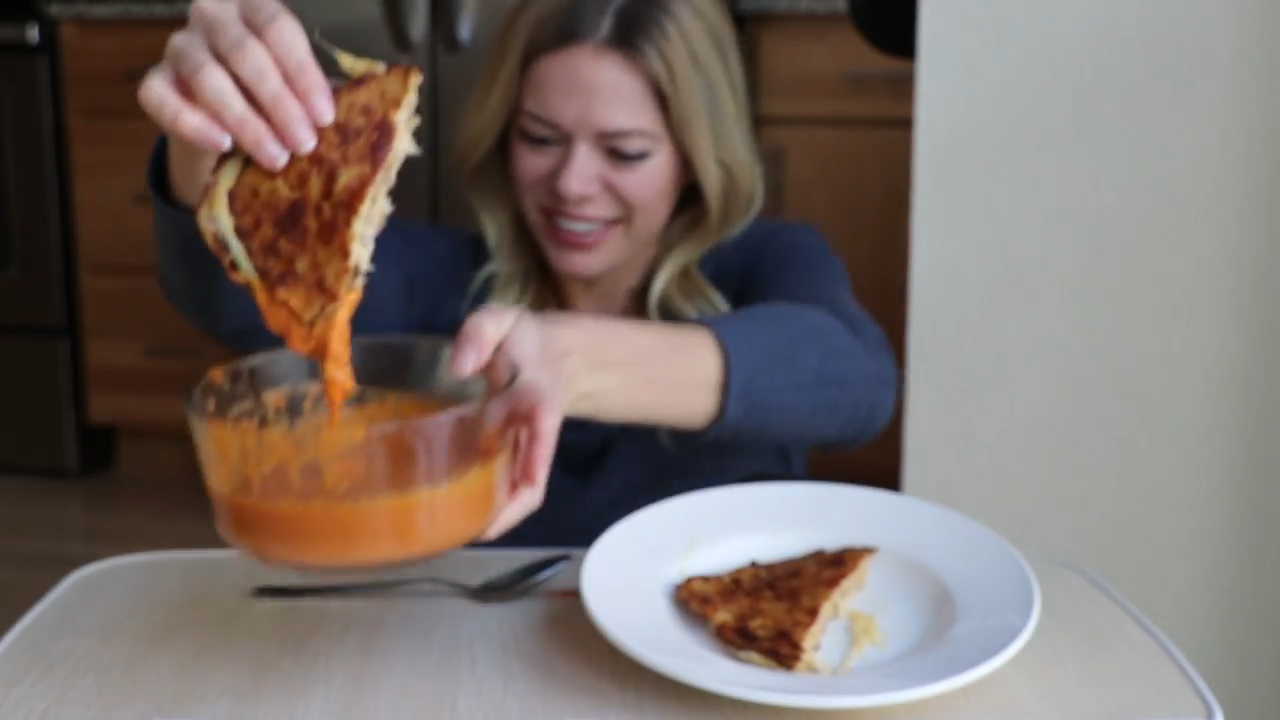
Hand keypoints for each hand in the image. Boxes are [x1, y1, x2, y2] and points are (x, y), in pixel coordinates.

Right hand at [136, 0, 333, 172]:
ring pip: (206, 76)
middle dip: (278, 102)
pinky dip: (193, 124)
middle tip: (304, 144)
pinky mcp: (155, 81)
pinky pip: (161, 100)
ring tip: (275, 156)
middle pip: (243, 52)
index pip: (277, 28)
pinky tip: (223, 145)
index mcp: (252, 6)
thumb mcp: (296, 84)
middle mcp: (211, 16)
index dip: (303, 73)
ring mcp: (179, 46)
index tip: (325, 118)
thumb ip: (311, 92)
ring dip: (245, 120)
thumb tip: (348, 117)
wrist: (225, 114)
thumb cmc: (273, 91)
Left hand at [451, 305, 566, 541]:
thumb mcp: (500, 320)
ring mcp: (528, 450)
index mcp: (536, 396)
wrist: (551, 355)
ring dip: (499, 517)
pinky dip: (492, 510)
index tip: (522, 484)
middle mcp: (536, 431)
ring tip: (456, 534)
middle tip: (471, 530)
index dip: (534, 457)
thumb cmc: (519, 340)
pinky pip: (511, 491)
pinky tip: (459, 521)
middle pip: (532, 480)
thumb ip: (480, 334)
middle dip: (508, 508)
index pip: (541, 428)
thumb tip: (457, 367)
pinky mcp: (516, 458)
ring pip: (523, 494)